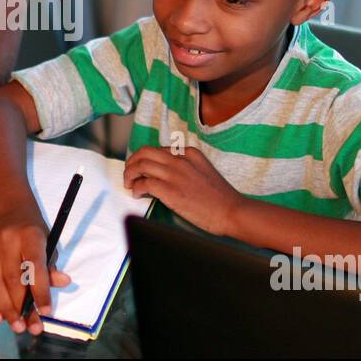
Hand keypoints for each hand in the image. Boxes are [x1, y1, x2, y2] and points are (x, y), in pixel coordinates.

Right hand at [0, 208, 71, 334]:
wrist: (7, 210)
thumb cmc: (31, 230)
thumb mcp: (47, 242)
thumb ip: (51, 265)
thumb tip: (63, 283)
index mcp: (29, 236)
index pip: (34, 267)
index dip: (40, 291)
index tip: (46, 312)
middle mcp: (7, 243)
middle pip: (13, 279)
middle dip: (21, 307)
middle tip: (30, 327)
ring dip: (6, 310)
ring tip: (16, 327)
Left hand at [123, 146, 242, 235]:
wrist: (231, 211)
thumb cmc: (220, 197)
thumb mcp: (203, 171)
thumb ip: (186, 167)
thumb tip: (166, 173)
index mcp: (189, 153)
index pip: (158, 150)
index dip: (144, 159)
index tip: (140, 168)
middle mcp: (180, 159)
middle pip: (145, 152)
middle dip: (132, 162)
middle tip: (129, 174)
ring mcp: (175, 174)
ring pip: (140, 165)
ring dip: (130, 175)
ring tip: (130, 184)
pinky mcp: (170, 190)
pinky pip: (144, 183)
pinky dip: (136, 188)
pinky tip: (137, 194)